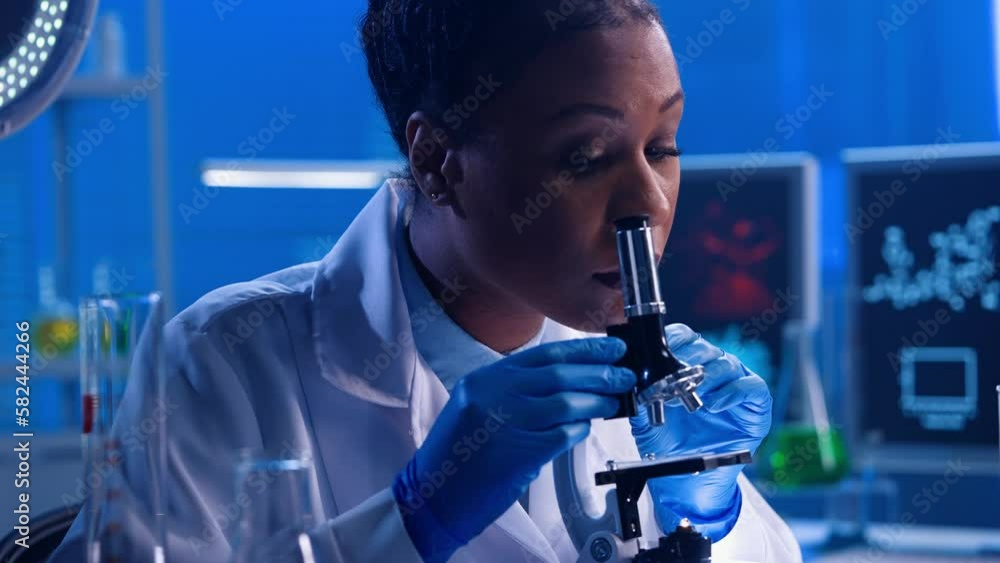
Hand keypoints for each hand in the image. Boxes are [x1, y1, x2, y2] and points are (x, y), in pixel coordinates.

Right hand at [393, 337, 635, 561]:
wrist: (432, 494)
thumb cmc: (457, 452)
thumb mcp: (476, 405)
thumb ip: (516, 390)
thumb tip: (569, 381)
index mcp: (485, 379)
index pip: (544, 354)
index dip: (584, 350)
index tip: (610, 349)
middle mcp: (494, 395)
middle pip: (560, 374)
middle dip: (599, 373)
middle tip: (623, 374)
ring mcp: (506, 423)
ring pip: (565, 403)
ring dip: (596, 401)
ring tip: (612, 402)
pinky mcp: (519, 453)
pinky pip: (562, 435)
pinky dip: (579, 430)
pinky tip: (585, 428)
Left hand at [630, 324, 771, 540]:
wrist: (685, 485)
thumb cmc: (668, 447)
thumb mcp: (645, 417)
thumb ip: (641, 394)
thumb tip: (630, 374)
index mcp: (688, 368)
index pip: (685, 339)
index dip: (675, 338)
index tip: (661, 347)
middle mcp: (713, 373)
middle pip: (706, 348)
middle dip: (688, 360)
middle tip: (673, 379)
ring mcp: (735, 388)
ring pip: (728, 364)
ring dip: (708, 375)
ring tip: (693, 393)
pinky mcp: (756, 408)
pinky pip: (752, 388)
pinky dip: (734, 392)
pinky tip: (715, 405)